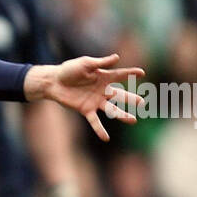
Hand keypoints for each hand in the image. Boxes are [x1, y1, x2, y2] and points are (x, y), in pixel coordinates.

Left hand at [26, 54, 144, 141]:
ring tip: (133, 120)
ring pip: (111, 110)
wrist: (54, 82)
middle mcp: (103, 90)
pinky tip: (106, 138)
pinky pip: (94, 121)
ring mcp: (95, 101)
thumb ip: (101, 62)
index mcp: (104, 77)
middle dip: (131, 99)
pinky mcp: (86, 110)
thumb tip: (117, 57)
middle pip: (120, 95)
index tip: (142, 73)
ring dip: (122, 115)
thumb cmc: (69, 70)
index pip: (120, 75)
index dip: (130, 73)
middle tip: (142, 103)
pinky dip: (100, 130)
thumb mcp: (85, 63)